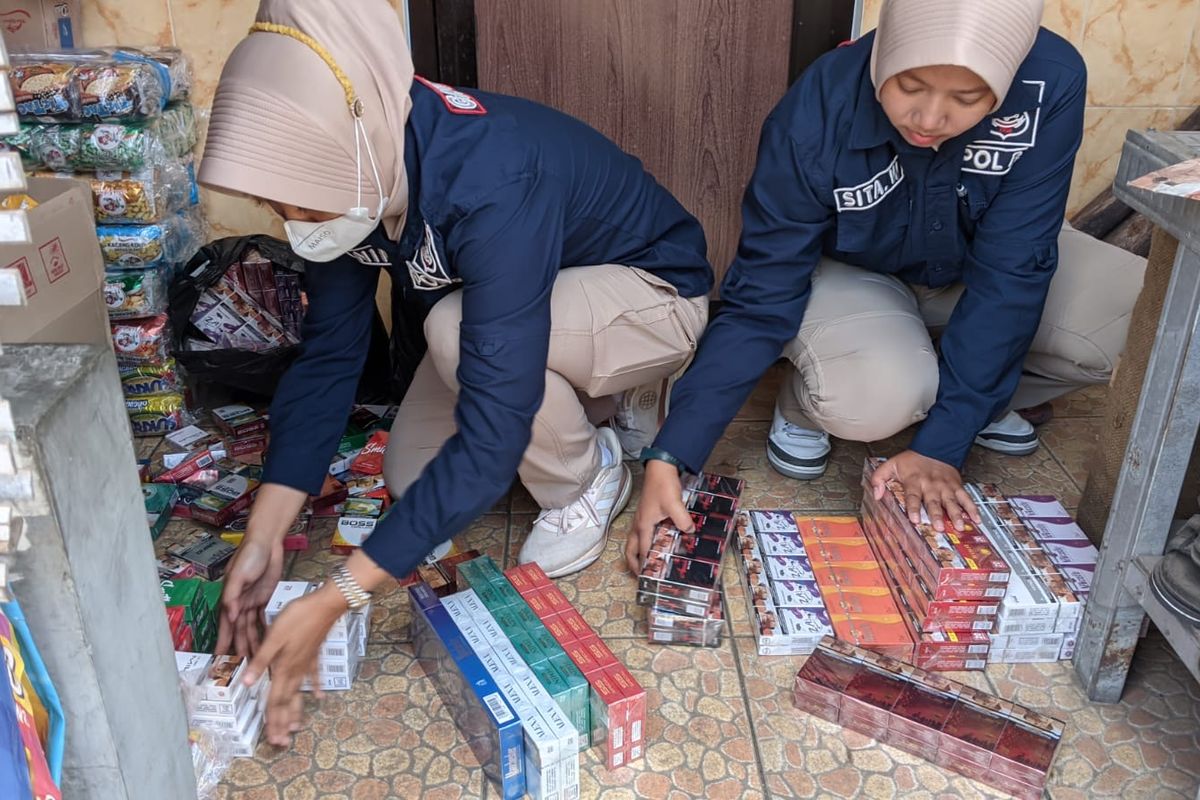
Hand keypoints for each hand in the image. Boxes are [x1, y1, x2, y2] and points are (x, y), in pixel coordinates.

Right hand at [215, 535, 284, 657]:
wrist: (267, 542)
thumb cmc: (249, 554)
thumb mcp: (239, 574)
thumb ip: (233, 594)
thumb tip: (231, 615)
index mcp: (230, 599)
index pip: (226, 626)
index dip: (223, 643)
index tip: (219, 659)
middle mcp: (239, 604)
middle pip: (238, 631)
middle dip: (239, 649)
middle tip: (241, 667)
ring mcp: (251, 602)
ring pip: (250, 628)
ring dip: (252, 643)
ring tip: (255, 660)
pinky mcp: (263, 598)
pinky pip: (261, 619)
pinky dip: (263, 631)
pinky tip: (266, 643)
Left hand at [244, 584, 346, 746]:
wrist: (326, 604)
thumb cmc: (297, 617)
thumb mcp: (274, 637)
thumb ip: (261, 660)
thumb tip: (247, 684)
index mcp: (283, 667)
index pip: (274, 699)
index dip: (271, 720)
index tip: (271, 739)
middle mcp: (295, 670)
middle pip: (286, 701)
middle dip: (283, 722)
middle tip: (281, 743)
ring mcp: (306, 663)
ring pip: (299, 692)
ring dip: (296, 710)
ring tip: (296, 727)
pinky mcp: (314, 654)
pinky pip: (313, 676)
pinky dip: (314, 687)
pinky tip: (318, 697)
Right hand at [626, 460, 694, 572]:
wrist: (660, 467)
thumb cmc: (663, 485)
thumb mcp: (674, 503)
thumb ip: (682, 520)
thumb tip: (689, 531)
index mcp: (644, 525)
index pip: (644, 551)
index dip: (646, 565)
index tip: (651, 577)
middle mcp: (639, 524)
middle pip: (631, 549)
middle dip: (634, 564)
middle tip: (642, 575)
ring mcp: (641, 518)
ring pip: (634, 542)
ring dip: (637, 554)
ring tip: (646, 563)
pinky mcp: (646, 514)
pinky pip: (641, 534)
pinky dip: (644, 543)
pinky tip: (656, 543)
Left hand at [869, 449, 980, 532]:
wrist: (934, 448)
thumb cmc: (911, 461)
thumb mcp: (890, 465)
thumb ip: (879, 479)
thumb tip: (876, 494)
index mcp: (914, 481)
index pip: (913, 497)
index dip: (913, 509)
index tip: (915, 520)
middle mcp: (931, 485)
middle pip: (934, 502)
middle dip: (937, 515)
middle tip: (940, 528)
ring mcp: (945, 486)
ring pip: (952, 502)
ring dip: (957, 514)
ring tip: (960, 527)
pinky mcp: (956, 486)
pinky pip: (966, 498)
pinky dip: (972, 508)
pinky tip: (976, 519)